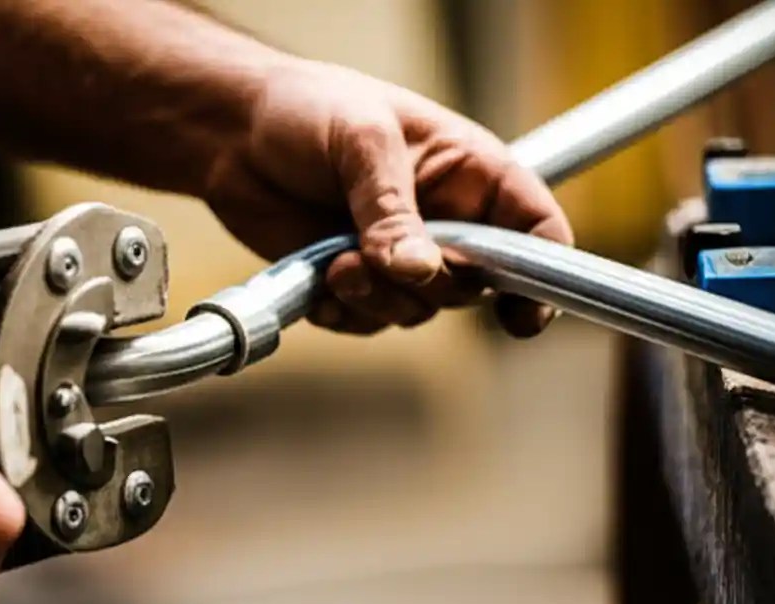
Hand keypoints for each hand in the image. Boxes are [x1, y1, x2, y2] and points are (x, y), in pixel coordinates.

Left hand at [205, 59, 573, 336]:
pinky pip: (367, 322)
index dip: (544, 274)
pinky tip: (316, 276)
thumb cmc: (306, 109)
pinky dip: (342, 310)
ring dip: (378, 298)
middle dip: (431, 286)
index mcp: (471, 173)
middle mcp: (445, 221)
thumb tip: (420, 271)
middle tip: (380, 259)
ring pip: (419, 311)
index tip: (523, 314)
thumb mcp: (361, 141)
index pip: (535, 229)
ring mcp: (400, 257)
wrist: (231, 133)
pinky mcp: (355, 284)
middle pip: (477, 285)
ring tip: (336, 262)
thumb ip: (392, 209)